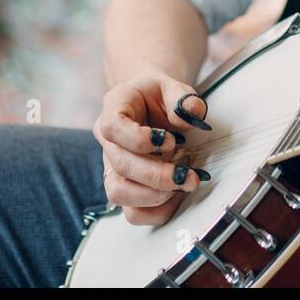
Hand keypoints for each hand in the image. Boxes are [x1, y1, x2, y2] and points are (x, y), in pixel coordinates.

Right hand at [91, 75, 210, 226]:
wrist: (152, 106)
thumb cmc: (160, 97)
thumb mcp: (173, 88)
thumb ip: (183, 98)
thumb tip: (191, 114)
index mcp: (115, 107)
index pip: (112, 127)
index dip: (139, 139)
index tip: (170, 141)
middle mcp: (109, 140)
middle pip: (120, 165)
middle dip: (157, 176)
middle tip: (189, 176)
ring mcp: (113, 166)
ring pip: (118, 193)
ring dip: (154, 196)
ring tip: (183, 185)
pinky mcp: (125, 187)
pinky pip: (132, 212)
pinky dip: (158, 211)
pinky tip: (178, 195)